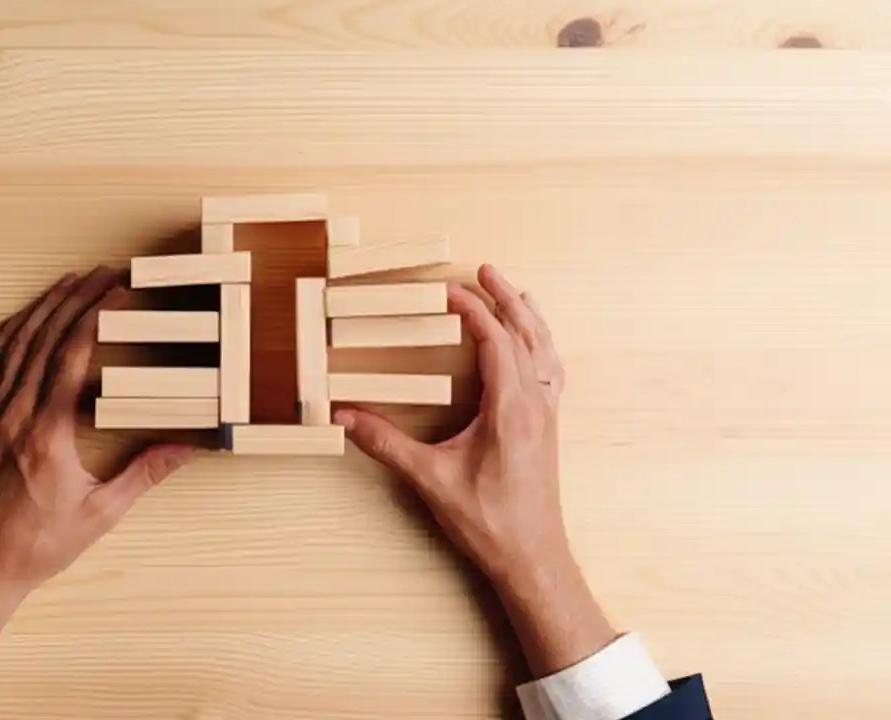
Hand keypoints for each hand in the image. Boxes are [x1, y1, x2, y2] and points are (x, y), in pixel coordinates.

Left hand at [0, 267, 194, 678]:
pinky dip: (7, 334)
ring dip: (42, 307)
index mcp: (46, 432)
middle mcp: (13, 414)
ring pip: (14, 344)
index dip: (95, 316)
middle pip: (44, 338)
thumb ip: (144, 474)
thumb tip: (188, 448)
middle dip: (75, 299)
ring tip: (68, 281)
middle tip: (102, 273)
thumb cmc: (36, 546)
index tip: (118, 291)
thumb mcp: (101, 513)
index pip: (71, 356)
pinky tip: (22, 320)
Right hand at [336, 264, 613, 675]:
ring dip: (528, 317)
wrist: (532, 557)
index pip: (496, 342)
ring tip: (514, 292)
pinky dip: (542, 345)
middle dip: (505, 298)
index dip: (473, 310)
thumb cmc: (488, 522)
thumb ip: (386, 444)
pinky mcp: (548, 428)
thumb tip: (345, 419)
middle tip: (486, 270)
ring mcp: (547, 415)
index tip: (449, 290)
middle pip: (527, 334)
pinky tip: (535, 344)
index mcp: (510, 409)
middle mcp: (536, 405)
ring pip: (546, 349)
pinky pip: (553, 371)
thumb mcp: (430, 480)